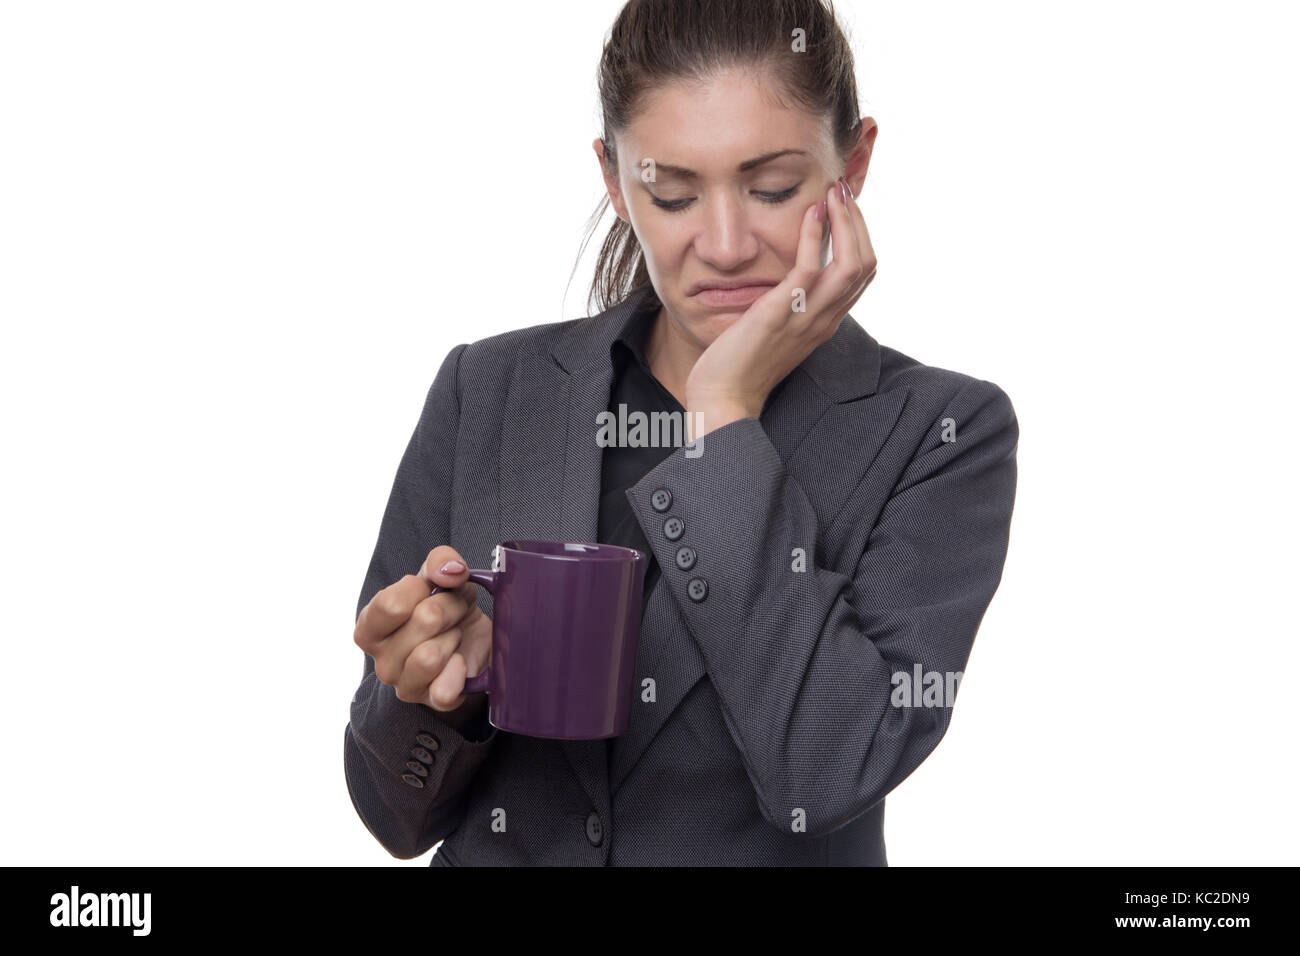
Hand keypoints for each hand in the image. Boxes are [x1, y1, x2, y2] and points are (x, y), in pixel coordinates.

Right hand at [353, 545, 492, 712]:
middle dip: (450, 608)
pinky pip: (445, 690)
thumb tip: (449, 570)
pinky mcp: (433, 701)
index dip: (423, 588)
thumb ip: (440, 561)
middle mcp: (381, 660)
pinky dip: (459, 671)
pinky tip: (460, 661)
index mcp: (370, 627)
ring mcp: (404, 684)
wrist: (474, 642)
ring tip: (455, 635)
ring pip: (431, 655)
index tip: (434, 588)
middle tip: (454, 612)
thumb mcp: (442, 575)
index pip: (391, 604)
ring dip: (454, 636)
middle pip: (424, 621)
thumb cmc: (447, 607)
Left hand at [683, 177, 876, 435]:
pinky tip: (810, 212)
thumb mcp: (776, 329)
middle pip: (866, 265)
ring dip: (846, 222)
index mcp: (826, 322)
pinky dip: (815, 235)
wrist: (723, 398)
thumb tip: (786, 276)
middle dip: (859, 222)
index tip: (844, 208)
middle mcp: (825, 320)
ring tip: (834, 192)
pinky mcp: (780, 314)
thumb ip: (790, 304)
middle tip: (843, 190)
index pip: (862, 275)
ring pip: (851, 264)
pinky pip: (810, 268)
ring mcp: (807, 318)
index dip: (860, 237)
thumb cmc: (741, 364)